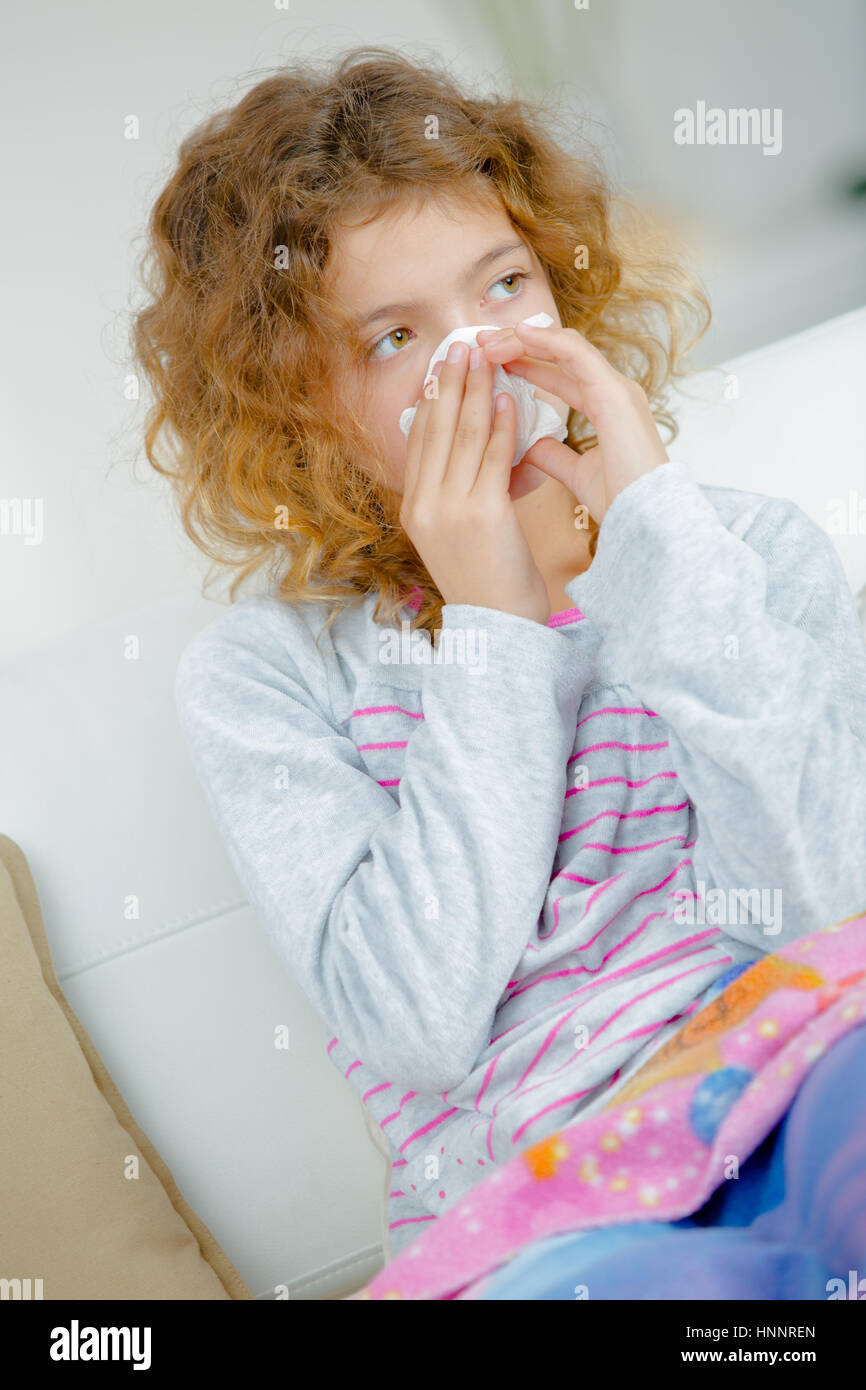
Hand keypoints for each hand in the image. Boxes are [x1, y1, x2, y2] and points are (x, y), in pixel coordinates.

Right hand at [400, 341, 551, 624]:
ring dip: (476, 391)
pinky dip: (501, 423)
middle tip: (461, 348)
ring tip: (486, 359)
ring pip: (463, 435)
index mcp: (414, 509)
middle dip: (449, 383)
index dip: (431, 401)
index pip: (419, 442)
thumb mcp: (455, 538)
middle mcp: (424, 505)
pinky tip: (508, 398)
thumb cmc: (488, 584)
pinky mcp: (482, 513)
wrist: (498, 628)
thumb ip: (453, 496)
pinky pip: (493, 455)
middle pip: (436, 430)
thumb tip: (467, 454)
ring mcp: (450, 509)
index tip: (441, 371)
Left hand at [476, 320, 667, 526]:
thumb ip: (554, 455)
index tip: (491, 364)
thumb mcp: (576, 474)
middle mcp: (613, 391)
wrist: (646, 519)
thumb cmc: (621, 502)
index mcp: (606, 408)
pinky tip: (518, 335)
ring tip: (488, 340)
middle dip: (520, 345)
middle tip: (481, 344)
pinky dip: (545, 341)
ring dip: (524, 339)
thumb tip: (527, 446)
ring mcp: (616, 388)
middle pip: (561, 354)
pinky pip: (575, 354)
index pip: (561, 375)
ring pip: (566, 346)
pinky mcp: (615, 393)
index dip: (527, 365)